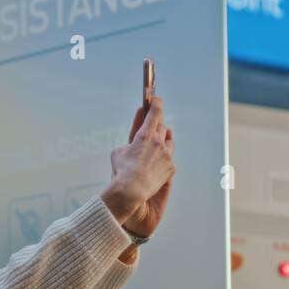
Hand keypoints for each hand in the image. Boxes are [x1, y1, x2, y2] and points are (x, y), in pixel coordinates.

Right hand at [101, 97, 174, 235]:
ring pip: (169, 142)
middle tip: (155, 118)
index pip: (155, 112)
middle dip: (158, 121)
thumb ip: (128, 144)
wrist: (131, 191)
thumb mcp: (117, 152)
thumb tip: (131, 147)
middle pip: (162, 126)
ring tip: (160, 138)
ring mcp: (167, 156)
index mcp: (145, 135)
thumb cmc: (121, 171)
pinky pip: (169, 159)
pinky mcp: (171, 169)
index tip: (155, 97)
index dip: (155, 103)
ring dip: (164, 138)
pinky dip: (164, 158)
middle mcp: (159, 143)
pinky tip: (159, 161)